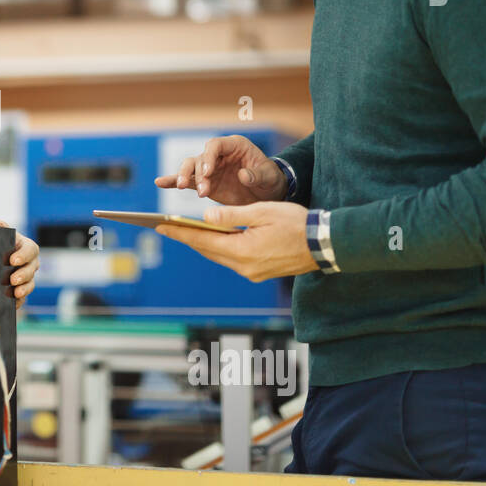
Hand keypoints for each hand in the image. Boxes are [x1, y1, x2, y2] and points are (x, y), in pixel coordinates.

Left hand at [0, 220, 38, 301]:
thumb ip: (0, 229)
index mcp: (26, 247)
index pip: (30, 250)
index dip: (23, 255)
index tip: (13, 260)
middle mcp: (30, 262)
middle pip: (32, 269)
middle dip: (23, 275)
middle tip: (13, 279)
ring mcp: (27, 277)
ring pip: (30, 284)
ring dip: (23, 289)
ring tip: (14, 293)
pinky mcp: (21, 290)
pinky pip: (23, 297)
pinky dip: (19, 301)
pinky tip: (12, 304)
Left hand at [154, 202, 316, 281]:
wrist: (325, 245)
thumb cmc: (297, 223)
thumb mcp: (262, 212)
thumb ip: (231, 215)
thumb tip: (205, 218)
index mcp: (243, 250)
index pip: (202, 240)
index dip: (179, 232)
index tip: (160, 226)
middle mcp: (244, 267)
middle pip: (207, 250)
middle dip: (187, 237)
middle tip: (167, 227)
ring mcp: (252, 273)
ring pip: (219, 256)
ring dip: (203, 243)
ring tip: (186, 230)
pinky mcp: (259, 273)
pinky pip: (232, 260)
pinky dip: (220, 248)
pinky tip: (214, 238)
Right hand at [155, 134, 286, 204]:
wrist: (266, 193)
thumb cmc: (269, 180)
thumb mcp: (268, 177)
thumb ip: (256, 175)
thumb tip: (243, 175)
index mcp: (234, 146)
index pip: (215, 145)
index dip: (209, 156)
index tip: (209, 172)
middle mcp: (218, 154)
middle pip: (199, 157)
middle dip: (197, 172)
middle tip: (202, 189)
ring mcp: (209, 168)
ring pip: (189, 167)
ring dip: (184, 177)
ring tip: (182, 187)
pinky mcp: (202, 182)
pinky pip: (186, 180)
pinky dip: (172, 181)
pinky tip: (160, 183)